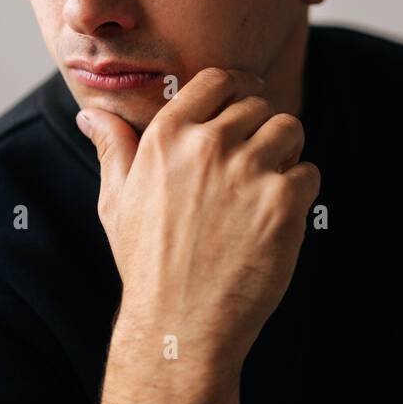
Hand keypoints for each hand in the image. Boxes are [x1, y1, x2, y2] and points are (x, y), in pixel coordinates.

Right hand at [75, 67, 319, 373]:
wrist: (180, 322)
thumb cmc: (147, 263)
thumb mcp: (117, 201)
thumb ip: (114, 149)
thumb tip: (93, 116)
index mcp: (168, 136)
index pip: (217, 80)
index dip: (239, 87)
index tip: (249, 98)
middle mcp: (209, 145)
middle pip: (259, 107)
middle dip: (262, 131)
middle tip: (253, 167)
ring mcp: (249, 171)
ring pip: (290, 130)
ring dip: (287, 153)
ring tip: (268, 187)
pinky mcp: (283, 201)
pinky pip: (309, 172)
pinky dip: (301, 192)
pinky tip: (277, 219)